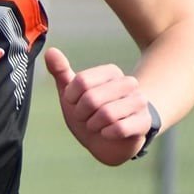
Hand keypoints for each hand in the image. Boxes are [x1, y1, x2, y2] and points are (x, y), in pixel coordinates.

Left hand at [44, 47, 155, 166]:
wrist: (108, 141)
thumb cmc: (90, 114)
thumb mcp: (72, 94)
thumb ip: (61, 72)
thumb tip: (50, 51)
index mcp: (111, 72)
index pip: (81, 81)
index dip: (71, 98)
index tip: (75, 104)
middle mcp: (128, 83)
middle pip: (91, 98)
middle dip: (81, 114)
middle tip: (86, 118)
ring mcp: (139, 102)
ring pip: (106, 114)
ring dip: (94, 125)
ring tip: (97, 126)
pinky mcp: (143, 122)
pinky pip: (120, 128)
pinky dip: (107, 134)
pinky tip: (107, 133)